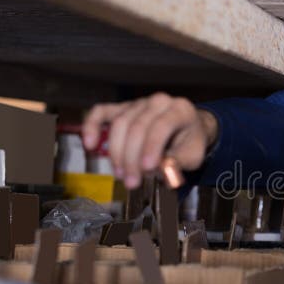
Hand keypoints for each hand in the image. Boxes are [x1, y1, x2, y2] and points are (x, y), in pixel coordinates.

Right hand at [82, 93, 218, 188]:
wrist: (189, 129)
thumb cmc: (190, 143)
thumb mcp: (194, 156)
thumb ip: (179, 162)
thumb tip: (163, 171)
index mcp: (179, 110)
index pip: (161, 126)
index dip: (152, 148)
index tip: (146, 169)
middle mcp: (158, 101)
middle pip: (137, 127)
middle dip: (131, 158)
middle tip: (131, 181)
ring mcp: (138, 103)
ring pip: (120, 124)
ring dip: (117, 152)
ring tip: (121, 175)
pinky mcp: (122, 108)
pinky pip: (102, 112)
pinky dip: (92, 126)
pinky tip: (89, 144)